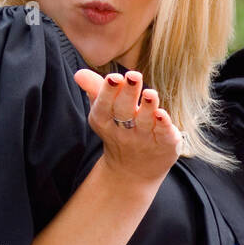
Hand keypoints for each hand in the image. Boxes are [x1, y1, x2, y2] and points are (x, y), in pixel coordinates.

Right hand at [73, 69, 181, 185]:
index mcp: (104, 121)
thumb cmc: (117, 131)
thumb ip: (95, 90)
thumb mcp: (103, 112)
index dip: (108, 91)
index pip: (104, 105)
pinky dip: (163, 125)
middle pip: (124, 111)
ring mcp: (144, 139)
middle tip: (134, 75)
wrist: (132, 171)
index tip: (114, 77)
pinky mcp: (164, 144)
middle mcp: (123, 131)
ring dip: (147, 107)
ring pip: (144, 122)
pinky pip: (163, 134)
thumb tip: (79, 73)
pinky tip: (163, 114)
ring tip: (150, 92)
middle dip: (128, 93)